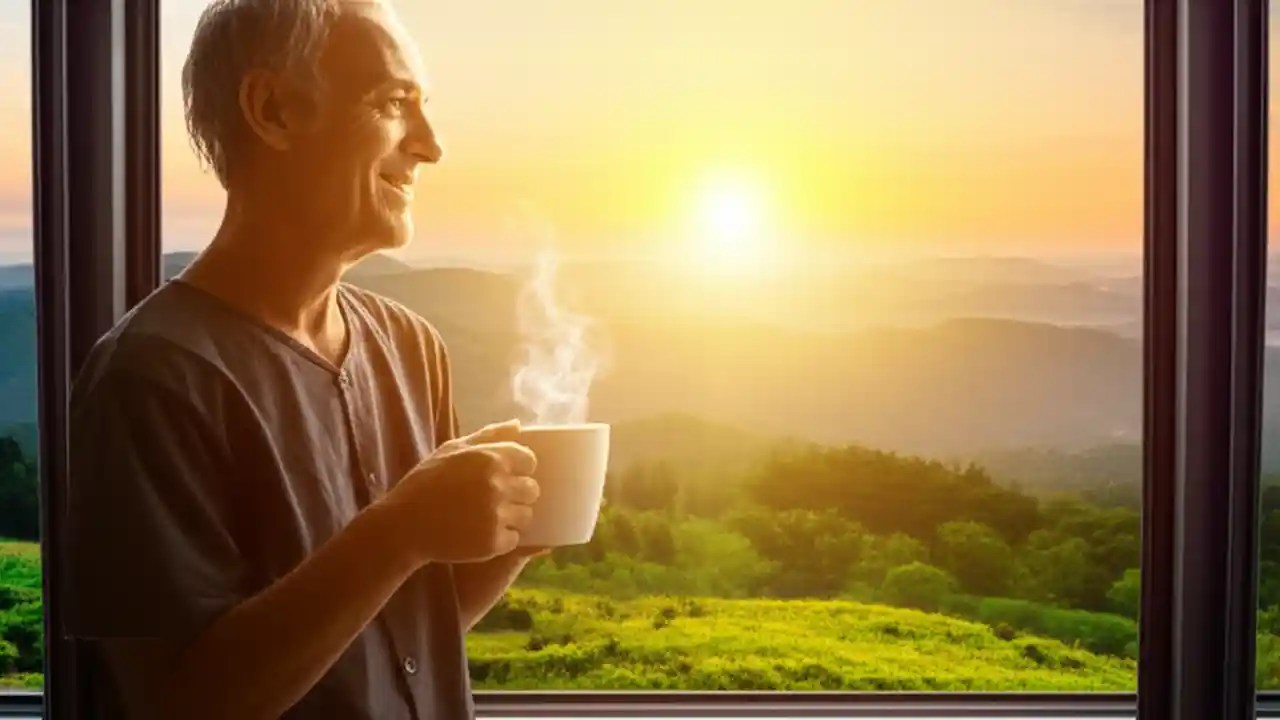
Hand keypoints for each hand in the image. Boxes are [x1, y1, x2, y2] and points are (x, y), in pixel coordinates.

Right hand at [381, 420, 539, 564]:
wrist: (404, 525)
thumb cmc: (426, 483)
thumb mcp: (452, 449)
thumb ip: (488, 436)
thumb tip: (518, 425)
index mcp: (490, 458)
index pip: (529, 461)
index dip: (519, 469)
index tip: (505, 476)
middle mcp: (497, 485)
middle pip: (532, 490)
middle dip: (517, 495)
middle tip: (494, 500)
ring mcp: (496, 515)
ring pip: (526, 516)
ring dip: (512, 518)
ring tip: (486, 518)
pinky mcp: (492, 542)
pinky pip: (513, 539)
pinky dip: (501, 539)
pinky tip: (479, 533)